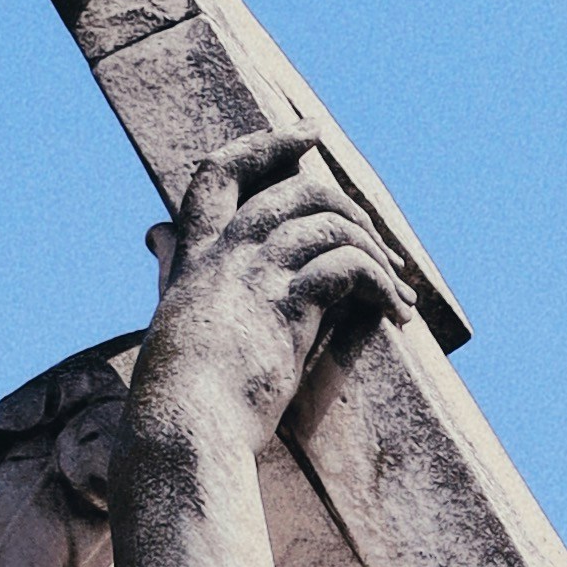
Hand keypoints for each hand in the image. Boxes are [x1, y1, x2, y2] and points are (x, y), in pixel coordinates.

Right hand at [130, 132, 400, 470]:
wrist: (181, 430)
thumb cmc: (179, 400)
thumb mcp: (174, 328)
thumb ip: (178, 283)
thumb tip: (168, 250)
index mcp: (193, 261)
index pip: (218, 175)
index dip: (264, 145)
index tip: (308, 136)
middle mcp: (223, 256)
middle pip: (294, 189)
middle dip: (348, 203)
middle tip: (381, 239)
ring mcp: (253, 275)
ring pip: (328, 220)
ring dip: (376, 251)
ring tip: (399, 289)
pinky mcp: (286, 304)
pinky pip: (349, 267)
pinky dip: (383, 286)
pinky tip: (397, 313)